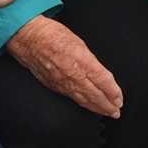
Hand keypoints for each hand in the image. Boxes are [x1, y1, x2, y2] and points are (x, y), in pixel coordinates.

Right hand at [6, 15, 122, 117]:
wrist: (28, 38)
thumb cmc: (52, 34)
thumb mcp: (78, 42)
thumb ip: (90, 60)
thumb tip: (101, 75)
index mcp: (81, 60)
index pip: (102, 80)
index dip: (113, 92)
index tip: (119, 98)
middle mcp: (72, 73)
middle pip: (94, 94)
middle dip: (107, 105)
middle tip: (116, 112)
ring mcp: (61, 81)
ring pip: (83, 99)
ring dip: (96, 108)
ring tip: (107, 113)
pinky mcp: (53, 85)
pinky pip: (71, 97)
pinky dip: (82, 103)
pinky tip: (87, 106)